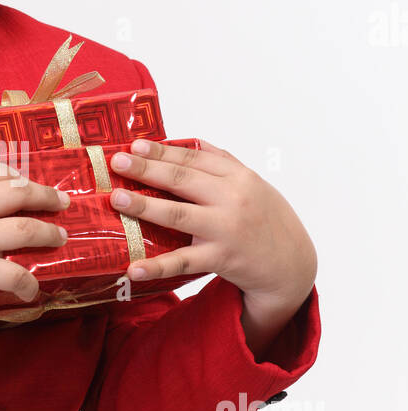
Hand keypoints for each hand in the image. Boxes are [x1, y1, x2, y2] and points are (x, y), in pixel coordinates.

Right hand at [0, 124, 70, 323]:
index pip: (3, 172)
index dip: (25, 179)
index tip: (38, 187)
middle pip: (21, 194)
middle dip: (48, 198)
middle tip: (63, 204)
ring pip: (26, 231)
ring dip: (50, 234)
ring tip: (61, 236)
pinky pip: (13, 275)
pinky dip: (28, 283)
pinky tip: (33, 288)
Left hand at [108, 137, 317, 354]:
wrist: (293, 264)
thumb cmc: (268, 220)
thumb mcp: (254, 184)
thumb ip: (222, 163)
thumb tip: (189, 143)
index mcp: (238, 177)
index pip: (193, 160)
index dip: (162, 152)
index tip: (135, 145)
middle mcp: (233, 199)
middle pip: (182, 181)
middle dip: (146, 169)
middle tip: (116, 163)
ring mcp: (226, 229)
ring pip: (179, 215)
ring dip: (145, 207)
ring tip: (117, 199)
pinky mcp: (221, 259)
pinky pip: (183, 262)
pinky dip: (157, 266)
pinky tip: (133, 268)